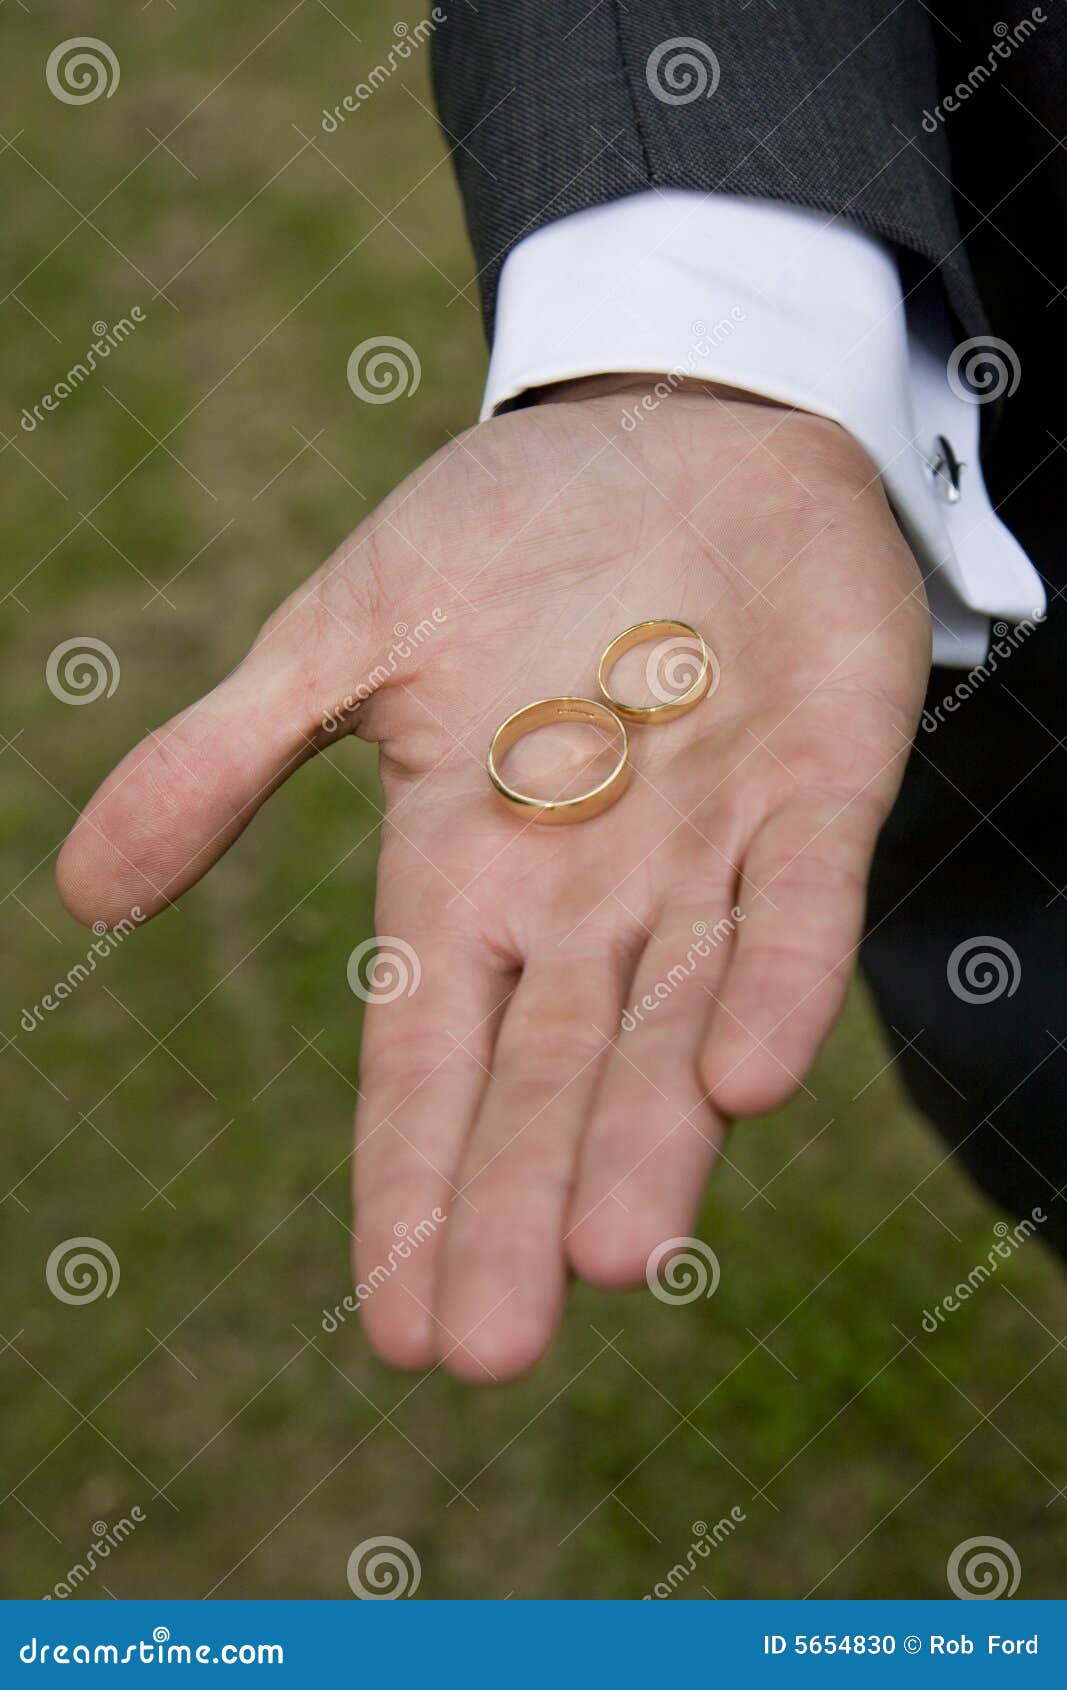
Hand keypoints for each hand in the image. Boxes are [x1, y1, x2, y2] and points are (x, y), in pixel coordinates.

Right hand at [56, 377, 930, 1381]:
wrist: (683, 419)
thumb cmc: (511, 531)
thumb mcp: (344, 633)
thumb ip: (227, 760)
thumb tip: (80, 888)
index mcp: (466, 867)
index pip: (426, 1055)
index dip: (411, 1182)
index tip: (396, 1325)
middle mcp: (588, 892)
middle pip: (548, 1073)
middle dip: (519, 1203)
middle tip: (491, 1351)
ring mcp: (710, 846)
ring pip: (675, 1018)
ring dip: (647, 1134)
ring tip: (612, 1257)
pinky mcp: (822, 786)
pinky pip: (801, 902)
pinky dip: (776, 983)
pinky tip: (743, 1078)